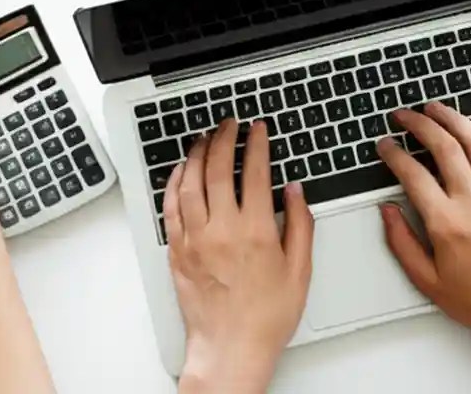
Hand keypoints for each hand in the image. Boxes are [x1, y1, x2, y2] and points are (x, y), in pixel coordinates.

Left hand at [165, 119, 314, 393]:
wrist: (231, 348)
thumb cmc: (266, 316)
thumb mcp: (300, 271)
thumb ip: (300, 225)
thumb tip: (293, 191)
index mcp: (256, 232)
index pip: (254, 172)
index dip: (256, 144)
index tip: (258, 129)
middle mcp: (222, 230)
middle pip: (218, 169)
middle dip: (224, 138)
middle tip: (229, 124)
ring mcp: (195, 239)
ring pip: (190, 183)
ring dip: (197, 153)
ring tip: (205, 137)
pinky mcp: (177, 250)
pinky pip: (170, 207)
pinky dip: (175, 183)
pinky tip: (182, 170)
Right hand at [377, 103, 470, 350]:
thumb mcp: (426, 279)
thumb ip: (401, 242)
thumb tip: (386, 211)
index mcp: (447, 223)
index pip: (413, 174)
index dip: (394, 153)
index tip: (385, 145)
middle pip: (444, 147)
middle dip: (420, 124)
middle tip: (405, 115)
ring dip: (454, 119)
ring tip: (436, 108)